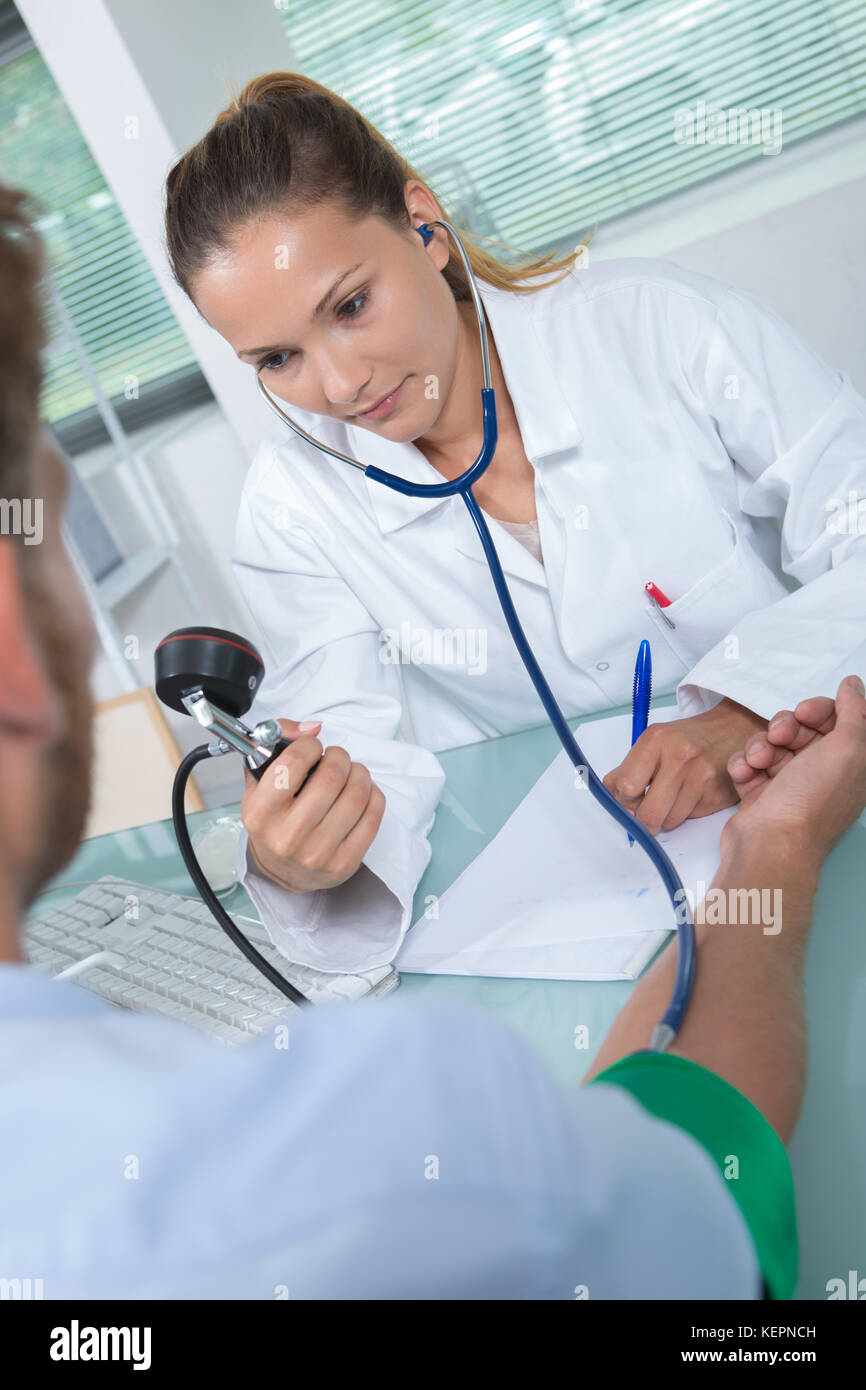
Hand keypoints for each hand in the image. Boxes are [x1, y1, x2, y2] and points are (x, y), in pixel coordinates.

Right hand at [240, 718, 385, 892]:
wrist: (282, 869)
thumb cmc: (273, 820)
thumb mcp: (260, 783)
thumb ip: (277, 745)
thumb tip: (312, 728)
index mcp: (260, 814)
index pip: (293, 763)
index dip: (310, 745)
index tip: (313, 747)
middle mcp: (287, 837)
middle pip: (331, 777)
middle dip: (340, 757)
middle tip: (337, 758)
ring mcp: (317, 854)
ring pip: (356, 795)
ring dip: (360, 773)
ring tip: (352, 772)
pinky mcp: (344, 864)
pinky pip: (372, 818)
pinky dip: (373, 796)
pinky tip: (364, 792)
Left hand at [602, 697, 766, 833]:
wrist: (733, 730)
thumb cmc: (687, 739)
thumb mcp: (654, 741)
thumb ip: (629, 768)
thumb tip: (611, 798)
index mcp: (655, 740)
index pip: (625, 786)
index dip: (624, 798)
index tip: (629, 796)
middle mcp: (679, 757)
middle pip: (646, 813)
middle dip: (642, 817)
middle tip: (646, 807)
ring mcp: (700, 777)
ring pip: (667, 822)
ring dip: (665, 816)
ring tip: (673, 795)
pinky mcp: (715, 795)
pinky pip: (688, 819)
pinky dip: (685, 813)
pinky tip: (690, 795)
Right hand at [721, 676, 865, 862]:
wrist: (770, 844)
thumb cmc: (812, 801)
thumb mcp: (848, 748)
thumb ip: (856, 711)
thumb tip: (854, 685)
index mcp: (850, 764)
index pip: (837, 721)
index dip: (819, 710)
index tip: (806, 712)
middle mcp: (822, 774)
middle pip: (802, 729)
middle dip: (785, 727)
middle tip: (779, 737)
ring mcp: (790, 785)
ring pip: (771, 744)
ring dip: (760, 746)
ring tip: (758, 761)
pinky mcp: (761, 794)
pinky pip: (748, 764)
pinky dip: (743, 765)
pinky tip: (745, 774)